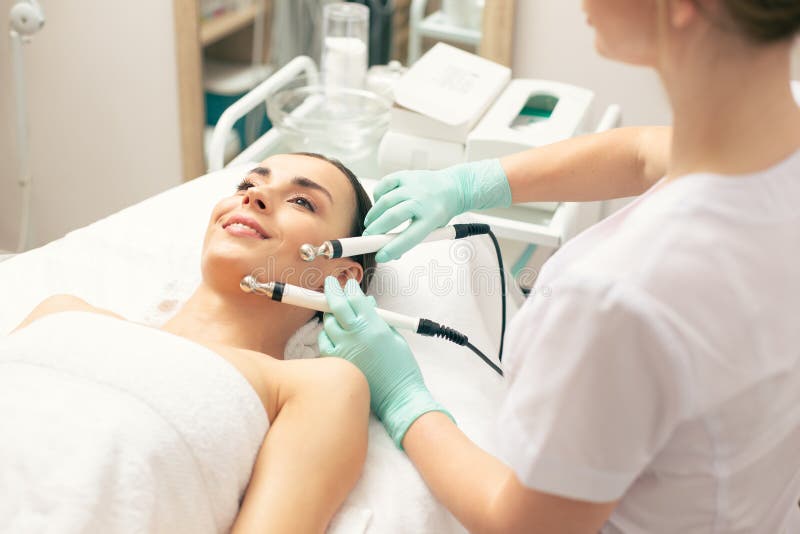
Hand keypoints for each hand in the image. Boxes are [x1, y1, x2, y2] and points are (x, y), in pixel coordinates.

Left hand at [318, 276, 452, 447]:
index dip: (349, 288)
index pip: (355, 298)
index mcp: (374, 326)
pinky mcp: (337, 364)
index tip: (347, 283)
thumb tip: (367, 305)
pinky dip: (327, 335)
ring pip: (327, 324)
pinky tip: (334, 334)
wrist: (398, 397)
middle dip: (331, 291)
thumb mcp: (395, 337)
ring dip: (331, 316)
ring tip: (336, 314)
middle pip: (336, 306)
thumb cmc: (401, 369)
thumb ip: (378, 319)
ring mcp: (344, 350)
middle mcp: (356, 336)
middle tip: (329, 284)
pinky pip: (324, 343)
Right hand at [363, 159, 511, 261]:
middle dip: (376, 230)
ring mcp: (413, 185)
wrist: (453, 187)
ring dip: (373, 216)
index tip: (380, 256)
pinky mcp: (405, 175)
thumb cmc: (439, 212)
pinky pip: (384, 186)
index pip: (410, 237)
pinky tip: (378, 205)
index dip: (393, 248)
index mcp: (432, 218)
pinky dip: (377, 197)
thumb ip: (412, 240)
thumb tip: (389, 253)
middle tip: (367, 239)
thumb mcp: (432, 229)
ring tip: (370, 225)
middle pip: (393, 216)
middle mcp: (423, 200)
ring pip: (385, 201)